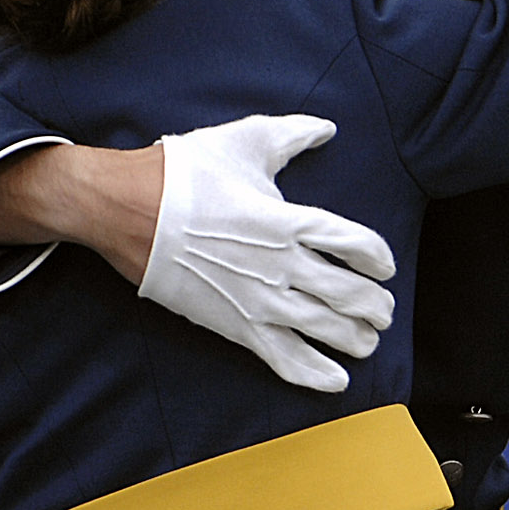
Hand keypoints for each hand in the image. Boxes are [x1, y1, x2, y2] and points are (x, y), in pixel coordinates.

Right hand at [138, 116, 397, 392]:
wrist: (125, 208)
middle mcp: (284, 264)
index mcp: (292, 221)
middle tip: (382, 310)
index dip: (378, 258)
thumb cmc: (184, 172)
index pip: (358, 245)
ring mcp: (260, 299)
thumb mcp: (244, 140)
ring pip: (326, 329)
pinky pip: (284, 358)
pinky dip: (315, 373)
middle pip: (351, 294)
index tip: (383, 266)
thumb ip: (292, 135)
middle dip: (375, 306)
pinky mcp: (234, 325)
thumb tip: (326, 128)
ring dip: (356, 339)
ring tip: (367, 341)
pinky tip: (336, 381)